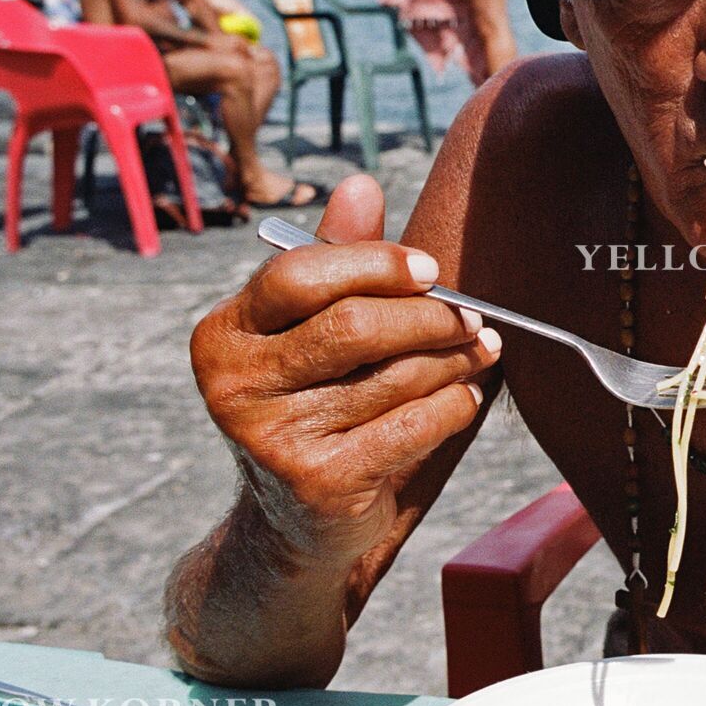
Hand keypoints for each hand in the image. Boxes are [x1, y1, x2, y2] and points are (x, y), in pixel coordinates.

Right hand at [189, 175, 499, 563]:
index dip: (375, 264)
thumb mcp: (314, 330)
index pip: (299, 274)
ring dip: (453, 362)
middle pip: (353, 326)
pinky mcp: (316, 483)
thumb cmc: (316, 404)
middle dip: (429, 318)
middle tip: (474, 318)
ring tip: (482, 352)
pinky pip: (411, 427)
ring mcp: (270, 438)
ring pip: (392, 378)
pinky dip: (453, 407)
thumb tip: (361, 182)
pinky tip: (466, 397)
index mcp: (224, 333)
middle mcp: (232, 384)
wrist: (297, 523)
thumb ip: (337, 260)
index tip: (430, 271)